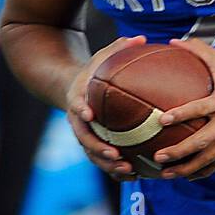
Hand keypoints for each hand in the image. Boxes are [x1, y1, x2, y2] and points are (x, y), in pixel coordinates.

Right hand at [65, 35, 146, 181]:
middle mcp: (79, 121)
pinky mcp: (93, 144)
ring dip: (108, 166)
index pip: (76, 106)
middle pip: (84, 138)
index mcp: (78, 99)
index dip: (81, 110)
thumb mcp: (102, 56)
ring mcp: (85, 135)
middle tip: (115, 155)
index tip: (90, 115)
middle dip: (98, 149)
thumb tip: (141, 38)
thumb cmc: (94, 71)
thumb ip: (119, 48)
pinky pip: (104, 161)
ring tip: (128, 171)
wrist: (73, 89)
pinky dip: (117, 170)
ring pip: (93, 155)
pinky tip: (137, 176)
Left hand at [151, 38, 214, 180]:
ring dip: (188, 167)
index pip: (202, 108)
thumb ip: (198, 50)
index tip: (162, 121)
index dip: (183, 114)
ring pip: (212, 156)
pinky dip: (204, 170)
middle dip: (180, 151)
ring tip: (167, 174)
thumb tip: (171, 40)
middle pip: (205, 140)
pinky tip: (188, 176)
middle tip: (157, 157)